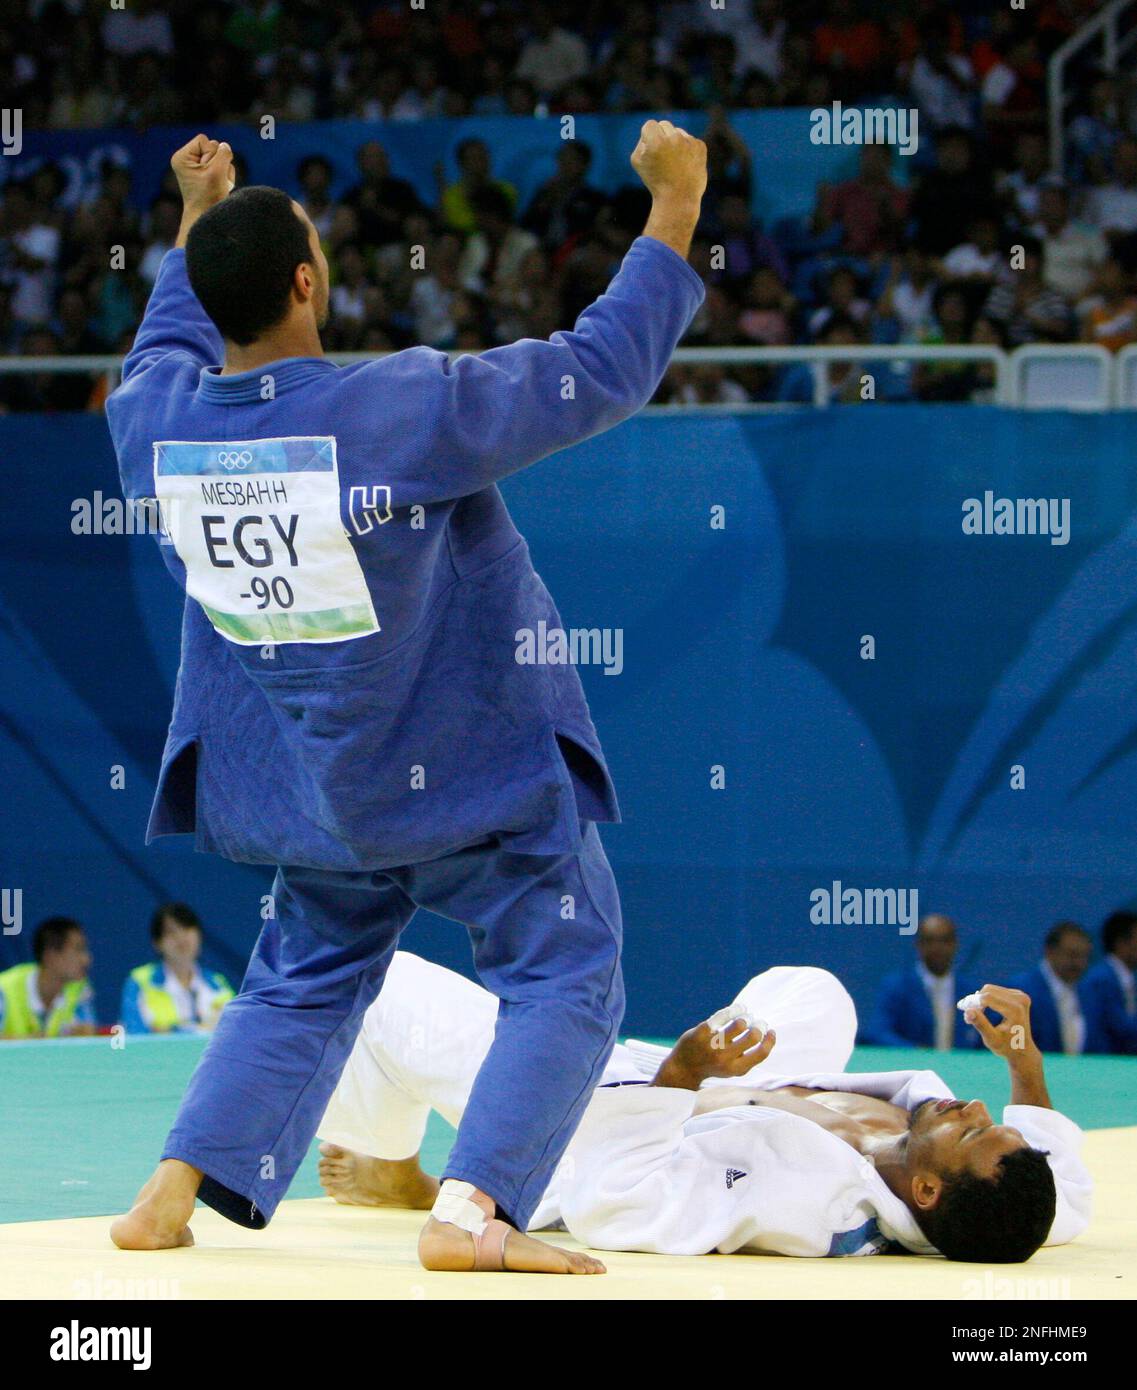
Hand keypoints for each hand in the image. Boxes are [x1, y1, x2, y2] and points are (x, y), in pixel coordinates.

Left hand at [171, 133, 233, 226]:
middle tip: (214, 181)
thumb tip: (225, 146)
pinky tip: (220, 187)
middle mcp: (187, 161)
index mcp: (182, 157)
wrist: (206, 219)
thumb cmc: (208, 198)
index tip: (208, 173)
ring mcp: (197, 168)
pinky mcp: (206, 176)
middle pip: (213, 148)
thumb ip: (223, 154)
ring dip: (224, 171)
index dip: (212, 154)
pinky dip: (225, 177)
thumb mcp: (217, 172)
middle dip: (219, 163)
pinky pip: (222, 167)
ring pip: (220, 158)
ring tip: (218, 185)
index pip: (204, 140)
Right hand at [631, 119, 707, 207]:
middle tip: (662, 157)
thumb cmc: (655, 181)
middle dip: (661, 137)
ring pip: (678, 132)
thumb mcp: (638, 161)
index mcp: (656, 141)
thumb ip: (643, 141)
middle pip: (664, 125)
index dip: (648, 138)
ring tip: (674, 164)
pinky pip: (690, 141)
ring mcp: (689, 141)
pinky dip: (687, 150)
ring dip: (674, 143)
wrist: (679, 198)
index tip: (651, 151)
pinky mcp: (700, 146)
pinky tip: (684, 165)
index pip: (650, 125)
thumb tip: (654, 132)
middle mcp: (674, 138)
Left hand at [654, 1016, 775, 1089]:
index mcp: (736, 1068)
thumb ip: (750, 1057)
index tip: (771, 1031)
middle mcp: (725, 1058)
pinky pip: (723, 1015)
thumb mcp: (734, 1068)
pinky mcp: (702, 1031)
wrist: (684, 1066)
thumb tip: (768, 1034)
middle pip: (753, 1036)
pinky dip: (735, 1009)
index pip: (761, 1053)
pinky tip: (740, 1008)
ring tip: (746, 1017)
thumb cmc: (715, 1065)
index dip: (770, 1040)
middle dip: (760, 1025)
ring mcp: (712, 1044)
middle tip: (758, 1022)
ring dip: (747, 1017)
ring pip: (739, 1024)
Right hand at [964, 984, 1038, 1060]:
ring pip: (990, 989)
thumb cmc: (1006, 1047)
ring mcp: (1021, 996)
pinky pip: (996, 991)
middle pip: (988, 990)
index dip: (972, 1002)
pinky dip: (986, 998)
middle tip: (966, 1013)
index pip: (987, 997)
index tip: (961, 1009)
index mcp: (1015, 1010)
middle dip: (975, 1000)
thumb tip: (967, 1011)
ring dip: (979, 999)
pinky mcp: (1019, 995)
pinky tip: (983, 1010)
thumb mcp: (992, 1039)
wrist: (1023, 1050)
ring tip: (974, 1014)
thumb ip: (980, 1024)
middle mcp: (1020, 1000)